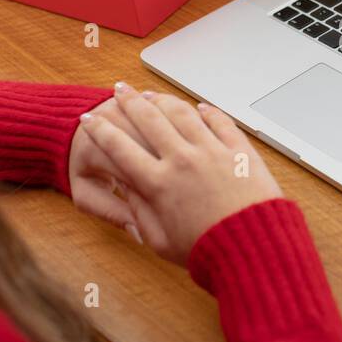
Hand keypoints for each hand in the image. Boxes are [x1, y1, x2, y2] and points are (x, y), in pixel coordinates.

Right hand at [78, 85, 282, 266]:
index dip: (99, 131)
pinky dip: (206, 111)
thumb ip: (139, 214)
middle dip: (128, 102)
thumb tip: (129, 192)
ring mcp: (211, 151)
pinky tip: (199, 107)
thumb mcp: (161, 241)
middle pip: (148, 119)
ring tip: (151, 93)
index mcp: (158, 183)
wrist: (253, 248)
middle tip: (119, 91)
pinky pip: (219, 121)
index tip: (89, 121)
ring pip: (182, 113)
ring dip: (162, 99)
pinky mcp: (237, 150)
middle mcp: (182, 160)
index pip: (118, 147)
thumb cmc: (208, 251)